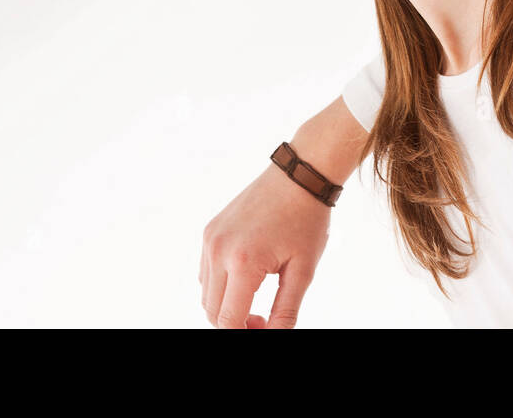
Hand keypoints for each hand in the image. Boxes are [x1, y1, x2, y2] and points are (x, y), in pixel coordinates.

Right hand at [200, 160, 331, 327]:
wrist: (299, 176)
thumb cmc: (307, 221)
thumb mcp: (303, 271)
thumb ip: (286, 311)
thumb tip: (275, 334)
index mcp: (243, 262)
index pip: (228, 320)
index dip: (245, 332)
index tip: (264, 326)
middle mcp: (219, 250)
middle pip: (212, 311)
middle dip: (235, 322)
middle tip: (264, 318)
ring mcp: (210, 239)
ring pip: (206, 293)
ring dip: (226, 304)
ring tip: (257, 297)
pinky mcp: (209, 231)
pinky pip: (206, 272)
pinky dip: (220, 285)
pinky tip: (246, 277)